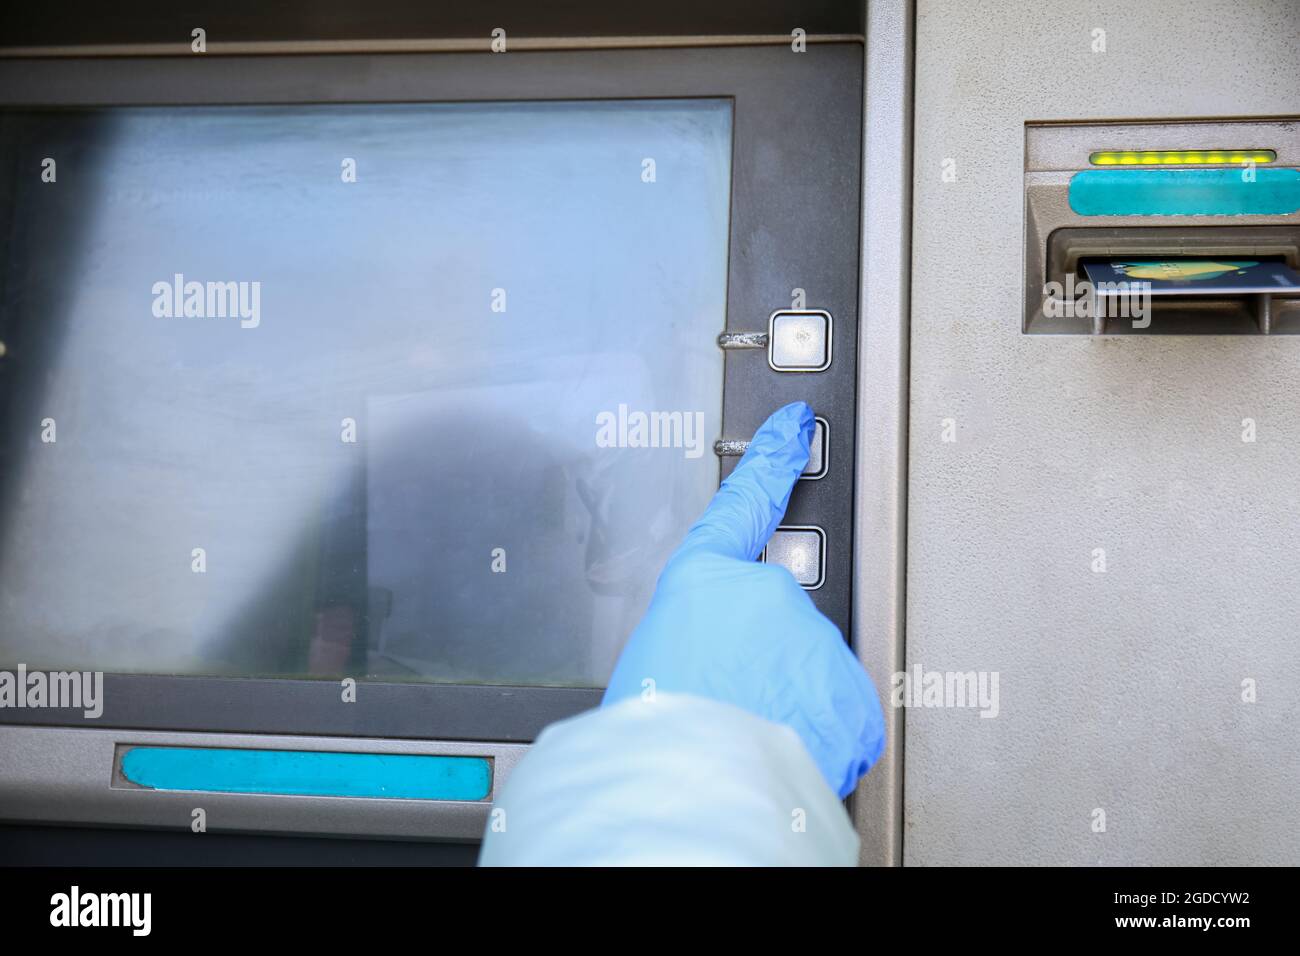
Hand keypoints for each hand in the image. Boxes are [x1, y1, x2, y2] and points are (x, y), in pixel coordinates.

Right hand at [602, 401, 884, 797]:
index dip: (774, 459)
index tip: (797, 426)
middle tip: (726, 705)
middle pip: (777, 624)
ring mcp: (814, 640)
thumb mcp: (648, 663)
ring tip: (746, 738)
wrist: (685, 792)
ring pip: (809, 674)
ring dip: (787, 704)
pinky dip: (816, 737)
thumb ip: (694, 637)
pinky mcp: (851, 690)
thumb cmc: (649, 735)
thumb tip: (712, 658)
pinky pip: (837, 714)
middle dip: (762, 663)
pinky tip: (781, 751)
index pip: (745, 504)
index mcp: (704, 580)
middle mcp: (766, 595)